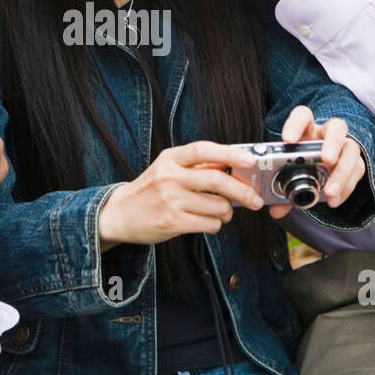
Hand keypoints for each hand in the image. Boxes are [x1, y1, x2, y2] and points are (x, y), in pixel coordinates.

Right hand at [97, 141, 263, 250]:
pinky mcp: (172, 222)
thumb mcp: (167, 168)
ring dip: (227, 212)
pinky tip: (208, 222)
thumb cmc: (150, 190)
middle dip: (243, 192)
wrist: (119, 214)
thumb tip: (233, 166)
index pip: (204, 150)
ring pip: (218, 206)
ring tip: (222, 212)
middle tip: (255, 199)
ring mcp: (170, 200)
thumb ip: (196, 165)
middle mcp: (169, 177)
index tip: (249, 160)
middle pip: (217, 180)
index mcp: (170, 158)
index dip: (230, 154)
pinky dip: (216, 224)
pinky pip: (209, 224)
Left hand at [267, 106, 365, 219]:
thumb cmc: (299, 163)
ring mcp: (344, 146)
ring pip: (351, 150)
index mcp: (306, 128)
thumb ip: (279, 188)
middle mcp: (327, 133)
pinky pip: (357, 171)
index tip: (287, 140)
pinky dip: (346, 187)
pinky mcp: (355, 162)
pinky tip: (334, 200)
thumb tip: (274, 210)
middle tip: (326, 159)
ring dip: (342, 171)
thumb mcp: (287, 172)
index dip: (295, 124)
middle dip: (332, 142)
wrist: (319, 166)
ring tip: (329, 191)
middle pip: (337, 127)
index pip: (303, 115)